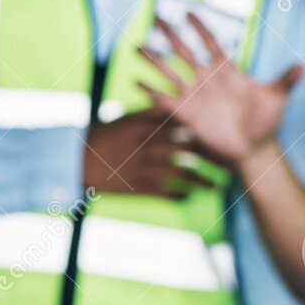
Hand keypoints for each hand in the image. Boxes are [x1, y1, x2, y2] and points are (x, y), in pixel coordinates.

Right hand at [82, 108, 212, 197]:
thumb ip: (151, 115)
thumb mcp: (126, 119)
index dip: (204, 128)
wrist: (76, 159)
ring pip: (182, 172)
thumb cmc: (104, 135)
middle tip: (227, 160)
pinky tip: (188, 196)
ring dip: (201, 180)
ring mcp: (144, 165)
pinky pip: (166, 192)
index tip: (222, 132)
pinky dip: (180, 195)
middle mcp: (148, 143)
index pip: (183, 122)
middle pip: (189, 147)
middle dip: (211, 155)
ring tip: (215, 186)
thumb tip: (174, 107)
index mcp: (147, 124)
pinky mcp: (137, 185)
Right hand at [138, 14, 303, 171]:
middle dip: (171, 34)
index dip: (201, 27)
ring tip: (136, 46)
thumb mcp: (277, 98)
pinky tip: (137, 82)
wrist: (254, 148)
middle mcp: (207, 79)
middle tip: (156, 16)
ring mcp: (194, 95)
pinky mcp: (186, 114)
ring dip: (153, 59)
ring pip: (170, 72)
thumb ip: (286, 81)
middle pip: (185, 50)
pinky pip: (164, 100)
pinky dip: (151, 91)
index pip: (211, 42)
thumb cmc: (267, 121)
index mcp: (226, 71)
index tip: (188, 11)